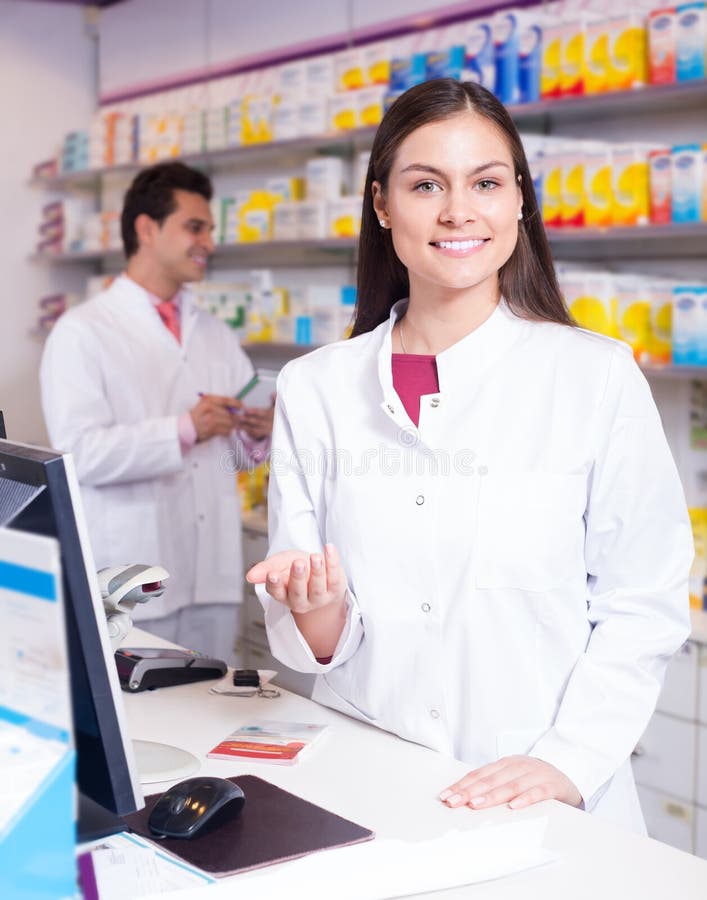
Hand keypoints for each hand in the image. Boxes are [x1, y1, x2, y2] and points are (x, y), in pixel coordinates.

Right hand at [189, 394, 240, 441]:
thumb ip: (219, 403)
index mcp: (208, 400)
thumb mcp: (206, 404)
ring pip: (229, 422)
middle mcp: (208, 408)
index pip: (226, 400)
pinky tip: (225, 430)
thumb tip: (236, 405)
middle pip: (229, 413)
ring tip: (231, 425)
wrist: (187, 427)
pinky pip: (226, 430)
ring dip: (232, 425)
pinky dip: (228, 431)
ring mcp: (210, 419)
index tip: (242, 406)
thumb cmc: (199, 415)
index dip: (236, 403)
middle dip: (235, 417)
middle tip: (238, 419)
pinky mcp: (211, 430)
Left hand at [239, 395, 274, 440]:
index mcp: (272, 416)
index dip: (254, 412)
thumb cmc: (273, 413)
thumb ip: (274, 400)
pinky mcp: (262, 434)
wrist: (278, 425)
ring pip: (255, 428)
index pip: (263, 414)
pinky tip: (239, 426)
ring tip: (238, 421)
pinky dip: (246, 430)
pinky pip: (253, 433)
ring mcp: (266, 429)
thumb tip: (274, 393)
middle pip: (258, 422)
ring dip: (246, 425)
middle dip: (248, 420)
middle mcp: (270, 424)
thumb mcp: (275, 407)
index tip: (246, 410)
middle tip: (239, 417)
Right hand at [246, 544, 346, 613]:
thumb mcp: (279, 563)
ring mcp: (319, 598)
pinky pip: (334, 577)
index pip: (277, 591)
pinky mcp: (335, 590)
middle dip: (298, 577)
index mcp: (283, 594)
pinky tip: (329, 549)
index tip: (273, 574)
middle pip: (298, 592)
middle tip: (298, 563)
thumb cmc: (297, 567)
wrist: (321, 571)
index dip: (275, 584)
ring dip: (317, 571)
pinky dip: (333, 562)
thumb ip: (266, 568)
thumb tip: (250, 576)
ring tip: (315, 557)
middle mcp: (300, 600)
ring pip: (317, 588)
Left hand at [440, 756, 581, 811]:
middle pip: (490, 780)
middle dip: (469, 792)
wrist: (567, 776)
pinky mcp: (551, 785)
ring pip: (509, 786)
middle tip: (454, 802)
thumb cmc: (534, 780)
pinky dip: (524, 799)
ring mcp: (534, 774)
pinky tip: (514, 806)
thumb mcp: (512, 778)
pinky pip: (536, 792)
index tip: (446, 796)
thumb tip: (464, 798)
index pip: (478, 774)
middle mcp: (517, 766)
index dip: (461, 785)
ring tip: (475, 804)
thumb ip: (492, 785)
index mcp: (505, 764)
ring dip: (491, 796)